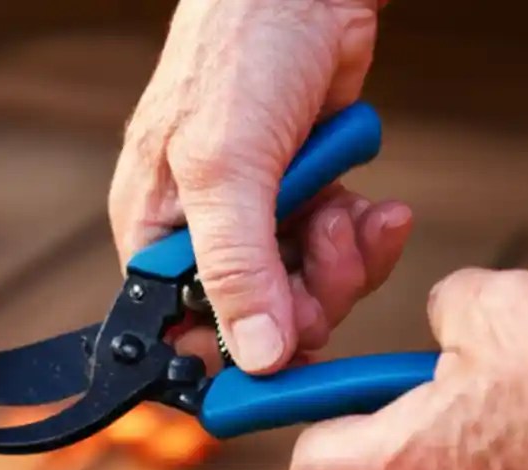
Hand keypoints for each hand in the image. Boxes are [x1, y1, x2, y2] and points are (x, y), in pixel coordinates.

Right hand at [110, 0, 410, 372]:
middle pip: (257, 320)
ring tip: (348, 211)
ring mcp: (259, 217)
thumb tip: (254, 357)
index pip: (183, 329)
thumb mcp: (226, 169)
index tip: (284, 354)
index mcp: (155, 233)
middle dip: (306, 296)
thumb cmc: (239, 55)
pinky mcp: (306, 198)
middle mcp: (203, 234)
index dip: (235, 350)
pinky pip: (339, 253)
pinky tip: (372, 206)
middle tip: (325, 249)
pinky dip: (364, 236)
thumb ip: (237, 269)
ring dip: (342, 261)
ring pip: (306, 292)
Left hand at [290, 269, 527, 469]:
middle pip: (393, 456)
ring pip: (464, 456)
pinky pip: (520, 468)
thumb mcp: (496, 307)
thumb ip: (448, 308)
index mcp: (410, 463)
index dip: (305, 429)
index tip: (311, 391)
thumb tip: (449, 317)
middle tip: (462, 355)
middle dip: (416, 401)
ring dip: (483, 409)